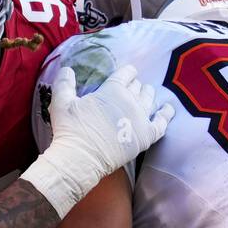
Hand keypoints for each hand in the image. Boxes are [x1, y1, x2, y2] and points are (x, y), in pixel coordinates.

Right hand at [22, 64, 172, 217]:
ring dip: (148, 94)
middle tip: (130, 88)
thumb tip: (67, 69)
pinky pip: (162, 122)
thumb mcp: (61, 103)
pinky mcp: (147, 136)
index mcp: (113, 90)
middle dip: (135, 85)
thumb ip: (64, 84)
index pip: (126, 73)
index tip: (125, 74)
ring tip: (145, 94)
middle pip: (138, 86)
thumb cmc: (70, 130)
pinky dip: (166, 114)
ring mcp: (141, 118)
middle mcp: (131, 101)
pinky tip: (167, 110)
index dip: (126, 72)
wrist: (81, 158)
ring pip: (150, 99)